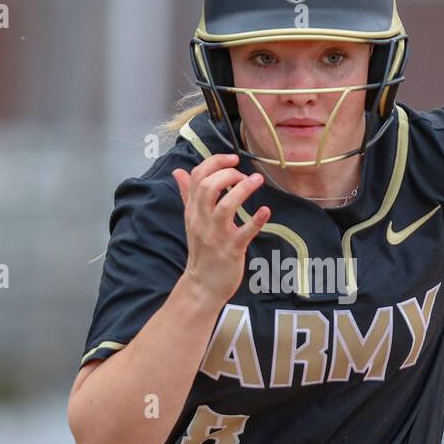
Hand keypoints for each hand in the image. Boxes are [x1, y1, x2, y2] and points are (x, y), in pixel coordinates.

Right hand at [172, 154, 269, 305]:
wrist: (203, 285)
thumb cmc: (201, 250)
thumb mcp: (190, 220)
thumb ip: (187, 194)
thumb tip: (178, 171)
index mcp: (193, 210)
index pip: (196, 177)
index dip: (215, 162)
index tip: (232, 159)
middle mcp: (202, 220)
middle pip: (208, 187)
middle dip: (228, 173)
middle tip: (244, 174)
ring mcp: (216, 235)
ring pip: (225, 205)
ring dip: (242, 189)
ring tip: (257, 181)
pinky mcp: (231, 249)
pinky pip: (244, 232)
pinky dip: (256, 220)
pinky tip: (265, 211)